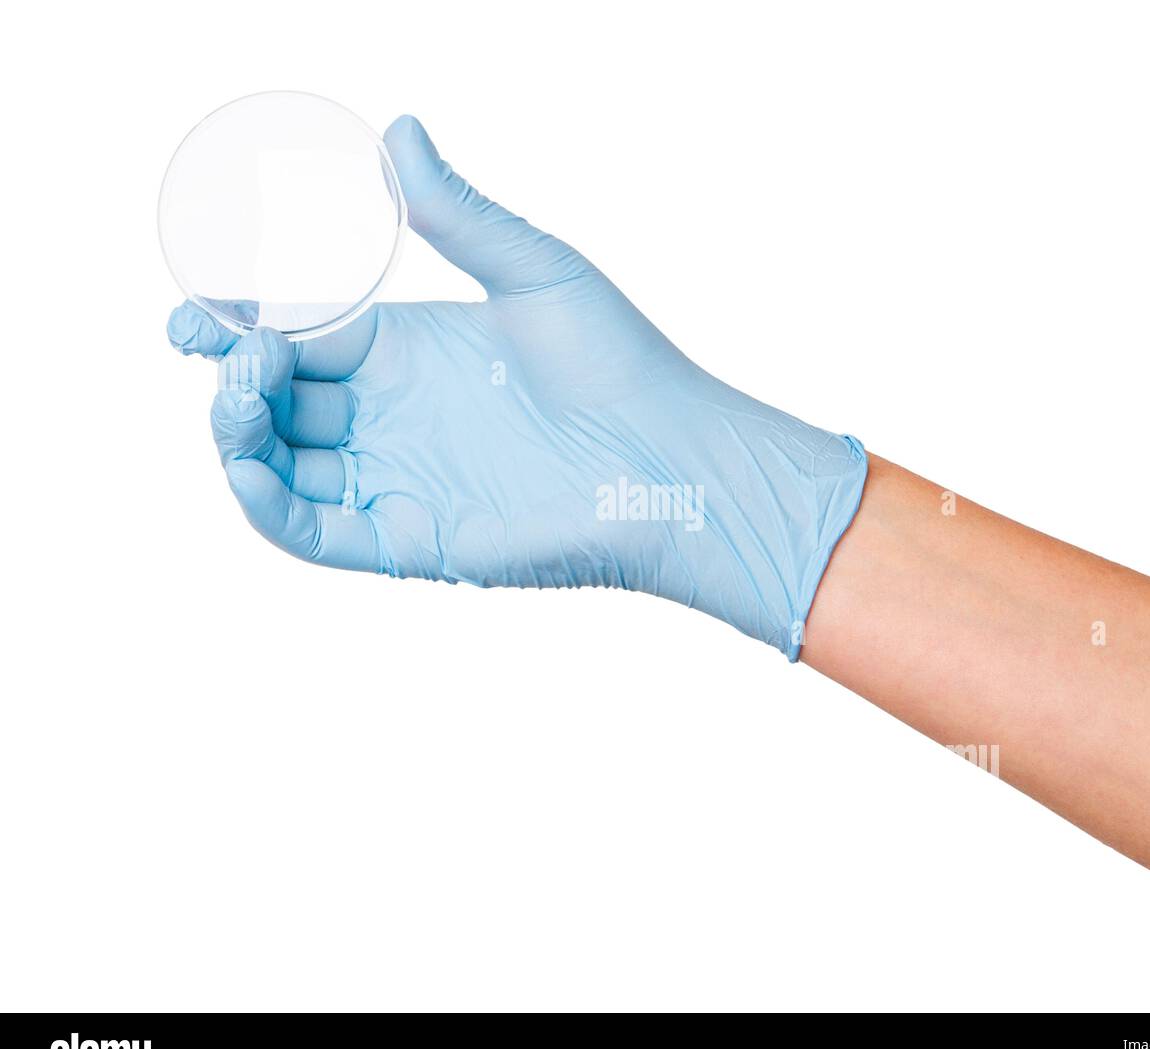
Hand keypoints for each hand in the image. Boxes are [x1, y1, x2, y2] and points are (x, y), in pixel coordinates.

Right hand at [167, 115, 864, 657]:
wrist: (673, 461)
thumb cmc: (621, 364)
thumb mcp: (534, 271)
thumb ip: (457, 214)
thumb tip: (398, 129)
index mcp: (411, 353)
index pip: (302, 336)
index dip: (241, 322)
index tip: (197, 307)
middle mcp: (394, 417)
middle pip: (280, 400)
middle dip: (234, 372)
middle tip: (227, 347)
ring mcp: (398, 479)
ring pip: (282, 465)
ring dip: (239, 431)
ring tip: (240, 389)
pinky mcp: (411, 539)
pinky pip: (314, 532)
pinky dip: (267, 505)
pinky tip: (248, 463)